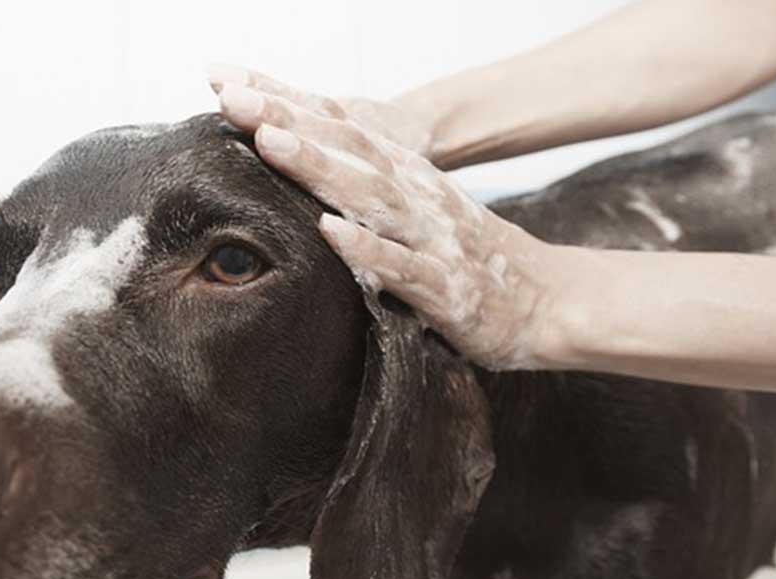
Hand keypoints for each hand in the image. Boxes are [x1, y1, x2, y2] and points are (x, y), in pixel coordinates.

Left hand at [208, 65, 566, 369]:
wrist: (549, 300)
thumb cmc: (469, 258)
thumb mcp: (414, 213)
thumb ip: (364, 190)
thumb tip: (301, 166)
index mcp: (403, 176)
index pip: (337, 128)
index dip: (284, 101)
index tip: (226, 82)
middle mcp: (416, 196)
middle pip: (346, 148)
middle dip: (288, 119)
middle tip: (233, 97)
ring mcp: (431, 238)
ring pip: (370, 196)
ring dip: (320, 167)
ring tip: (271, 142)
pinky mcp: (446, 287)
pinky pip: (402, 267)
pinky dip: (366, 249)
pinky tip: (330, 232)